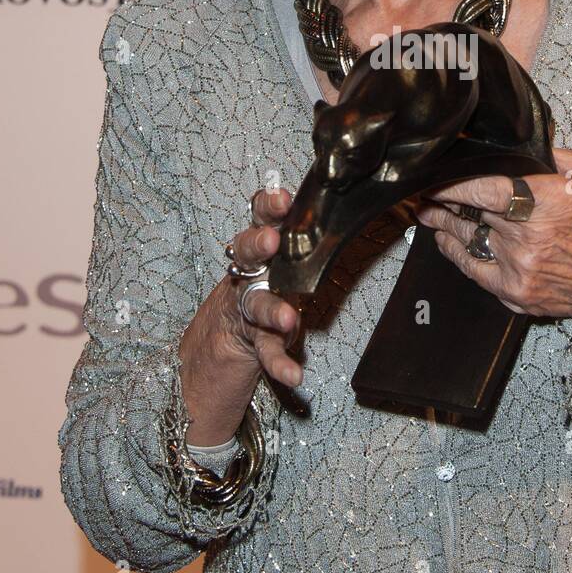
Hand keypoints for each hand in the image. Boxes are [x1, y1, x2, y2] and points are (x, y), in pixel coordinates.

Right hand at [218, 186, 303, 384]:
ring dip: (271, 310)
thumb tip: (347, 206)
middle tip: (271, 242)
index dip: (268, 206)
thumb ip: (302, 238)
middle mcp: (249, 273)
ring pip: (255, 305)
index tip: (283, 197)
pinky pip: (266, 352)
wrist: (224, 338)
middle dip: (257, 244)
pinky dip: (280, 363)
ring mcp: (248, 308)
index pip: (259, 218)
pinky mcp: (253, 341)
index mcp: (260, 247)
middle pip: (246, 253)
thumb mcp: (283, 257)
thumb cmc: (267, 285)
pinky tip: (294, 374)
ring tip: (286, 319)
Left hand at [417, 149, 571, 341]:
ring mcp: (518, 265)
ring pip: (465, 237)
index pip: (483, 186)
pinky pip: (472, 268)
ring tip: (427, 210)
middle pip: (467, 210)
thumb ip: (559, 154)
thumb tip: (529, 144)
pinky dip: (454, 251)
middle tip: (426, 189)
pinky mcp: (514, 290)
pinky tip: (445, 238)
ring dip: (442, 222)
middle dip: (443, 199)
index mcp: (547, 200)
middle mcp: (528, 234)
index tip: (437, 173)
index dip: (453, 180)